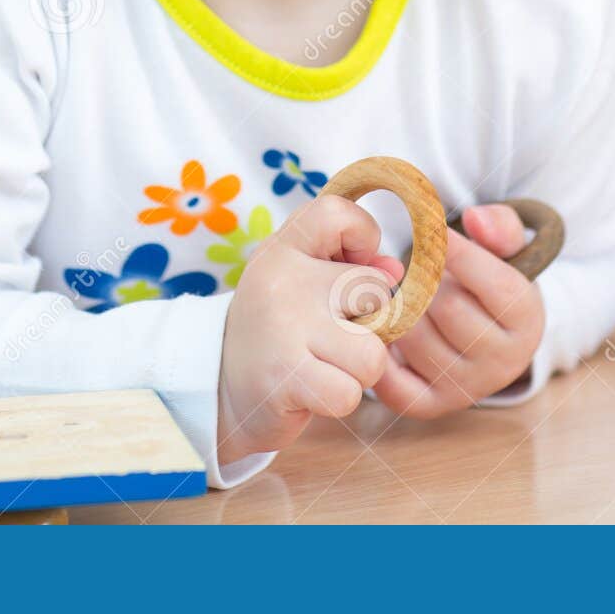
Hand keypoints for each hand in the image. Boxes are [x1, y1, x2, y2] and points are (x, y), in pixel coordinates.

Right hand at [215, 193, 406, 464]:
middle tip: (331, 335)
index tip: (351, 266)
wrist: (220, 390)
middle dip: (368, 325)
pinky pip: (350, 393)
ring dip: (357, 370)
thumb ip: (350, 266)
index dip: (363, 237)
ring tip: (324, 365)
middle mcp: (282, 279)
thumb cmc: (277, 331)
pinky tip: (311, 391)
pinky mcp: (286, 376)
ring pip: (372, 353)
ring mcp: (283, 327)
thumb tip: (395, 270)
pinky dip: (339, 400)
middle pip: (374, 291)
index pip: (337, 213)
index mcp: (283, 248)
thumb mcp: (303, 284)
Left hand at [370, 203, 544, 417]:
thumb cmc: (491, 282)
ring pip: (415, 338)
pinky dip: (380, 352)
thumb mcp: (508, 250)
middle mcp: (503, 363)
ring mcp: (467, 388)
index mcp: (528, 321)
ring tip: (398, 291)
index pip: (494, 283)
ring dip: (398, 308)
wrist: (487, 334)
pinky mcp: (432, 405)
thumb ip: (500, 226)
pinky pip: (395, 384)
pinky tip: (379, 325)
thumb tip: (475, 219)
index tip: (434, 229)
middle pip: (447, 309)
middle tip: (412, 265)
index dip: (457, 252)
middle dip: (424, 279)